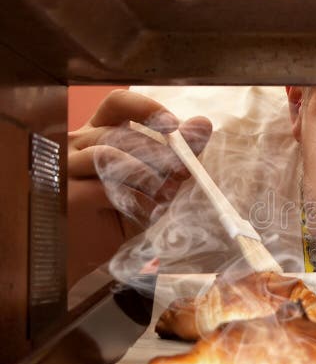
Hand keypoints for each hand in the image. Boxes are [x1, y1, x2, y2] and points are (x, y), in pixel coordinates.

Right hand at [68, 89, 211, 236]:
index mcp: (99, 134)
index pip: (118, 103)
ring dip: (148, 174)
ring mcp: (66, 169)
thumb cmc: (123, 216)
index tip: (175, 126)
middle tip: (184, 173)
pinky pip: (102, 187)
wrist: (92, 259)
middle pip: (120, 134)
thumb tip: (203, 123)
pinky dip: (134, 199)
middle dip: (159, 152)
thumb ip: (178, 155)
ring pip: (110, 154)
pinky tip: (146, 213)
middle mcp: (78, 145)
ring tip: (167, 195)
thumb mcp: (156, 184)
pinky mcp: (65, 195)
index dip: (147, 108)